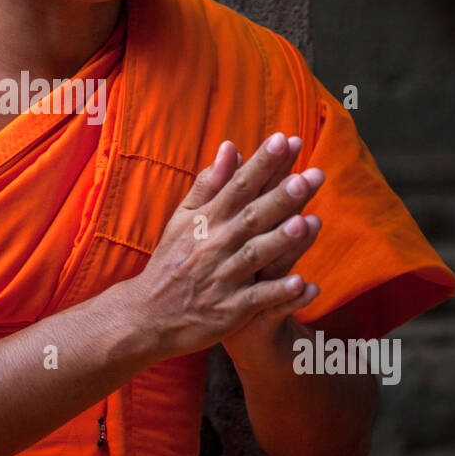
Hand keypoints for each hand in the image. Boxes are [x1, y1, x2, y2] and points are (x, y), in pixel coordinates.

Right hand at [127, 133, 323, 362]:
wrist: (147, 315)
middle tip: (307, 178)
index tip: (283, 140)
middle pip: (252, 217)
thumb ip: (210, 183)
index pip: (238, 186)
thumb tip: (231, 147)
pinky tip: (302, 284)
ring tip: (305, 223)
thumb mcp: (183, 218)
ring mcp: (223, 279)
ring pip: (256, 256)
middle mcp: (216, 245)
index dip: (261, 164)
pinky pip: (258, 300)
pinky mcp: (230, 311)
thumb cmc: (171, 262)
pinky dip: (279, 293)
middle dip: (279, 198)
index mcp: (207, 220)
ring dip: (280, 241)